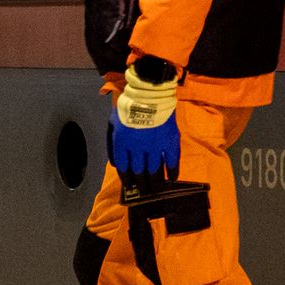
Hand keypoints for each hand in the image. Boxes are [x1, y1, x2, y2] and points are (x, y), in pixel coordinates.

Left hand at [108, 59, 179, 178]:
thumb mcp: (112, 123)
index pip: (123, 168)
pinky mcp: (170, 142)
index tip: (130, 186)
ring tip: (156, 189)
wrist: (149, 94)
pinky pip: (172, 161)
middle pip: (139, 172)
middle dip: (140, 184)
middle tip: (143, 191)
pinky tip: (172, 179)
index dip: (126, 179)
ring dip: (155, 181)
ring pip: (154, 170)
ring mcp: (155, 146)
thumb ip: (112, 145)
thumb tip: (116, 165)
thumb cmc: (127, 107)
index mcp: (122, 143)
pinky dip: (173, 171)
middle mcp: (137, 148)